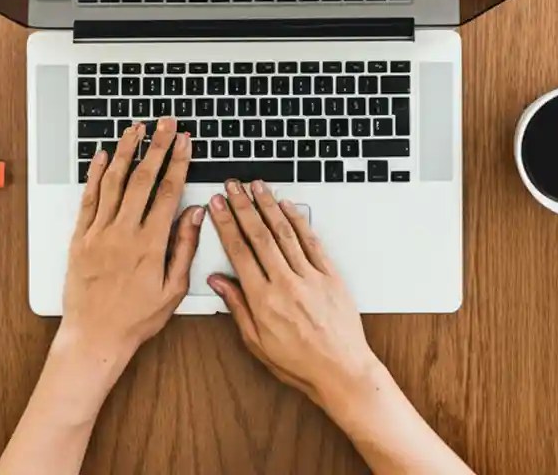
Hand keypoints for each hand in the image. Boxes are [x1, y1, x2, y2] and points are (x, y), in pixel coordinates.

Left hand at [60, 117, 202, 362]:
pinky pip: (88, 197)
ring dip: (126, 151)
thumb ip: (184, 248)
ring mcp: (98, 232)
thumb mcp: (173, 289)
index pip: (168, 191)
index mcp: (149, 244)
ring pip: (113, 180)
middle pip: (142, 177)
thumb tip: (194, 215)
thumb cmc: (135, 319)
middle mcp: (122, 232)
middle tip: (165, 123)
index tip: (184, 142)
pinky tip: (103, 156)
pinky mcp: (80, 237)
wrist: (94, 336)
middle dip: (156, 145)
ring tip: (136, 129)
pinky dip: (95, 173)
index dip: (178, 161)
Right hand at [206, 180, 380, 405]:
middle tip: (232, 187)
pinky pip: (311, 242)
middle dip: (242, 206)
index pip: (239, 251)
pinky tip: (286, 206)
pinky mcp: (330, 276)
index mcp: (263, 300)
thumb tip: (219, 282)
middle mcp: (286, 284)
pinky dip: (298, 221)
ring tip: (255, 186)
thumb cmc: (299, 363)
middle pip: (259, 235)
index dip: (225, 224)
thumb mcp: (256, 343)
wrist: (341, 371)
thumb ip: (237, 307)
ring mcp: (310, 277)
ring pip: (284, 232)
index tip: (216, 206)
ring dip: (267, 206)